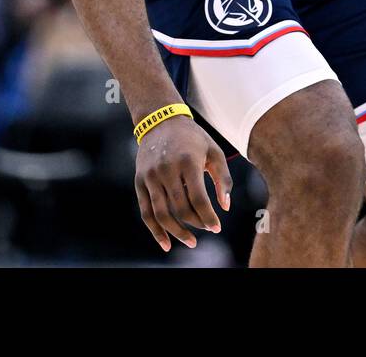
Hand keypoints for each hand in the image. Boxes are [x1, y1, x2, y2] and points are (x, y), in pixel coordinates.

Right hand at [135, 117, 231, 250]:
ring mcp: (150, 177)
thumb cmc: (193, 139)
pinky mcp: (139, 182)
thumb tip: (225, 207)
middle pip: (180, 208)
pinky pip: (146, 212)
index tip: (217, 227)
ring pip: (162, 214)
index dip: (208, 216)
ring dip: (176, 232)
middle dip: (195, 224)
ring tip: (190, 242)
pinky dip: (155, 230)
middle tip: (206, 230)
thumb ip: (223, 179)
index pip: (198, 198)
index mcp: (188, 162)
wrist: (161, 121)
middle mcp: (166, 170)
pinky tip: (166, 243)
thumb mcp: (214, 152)